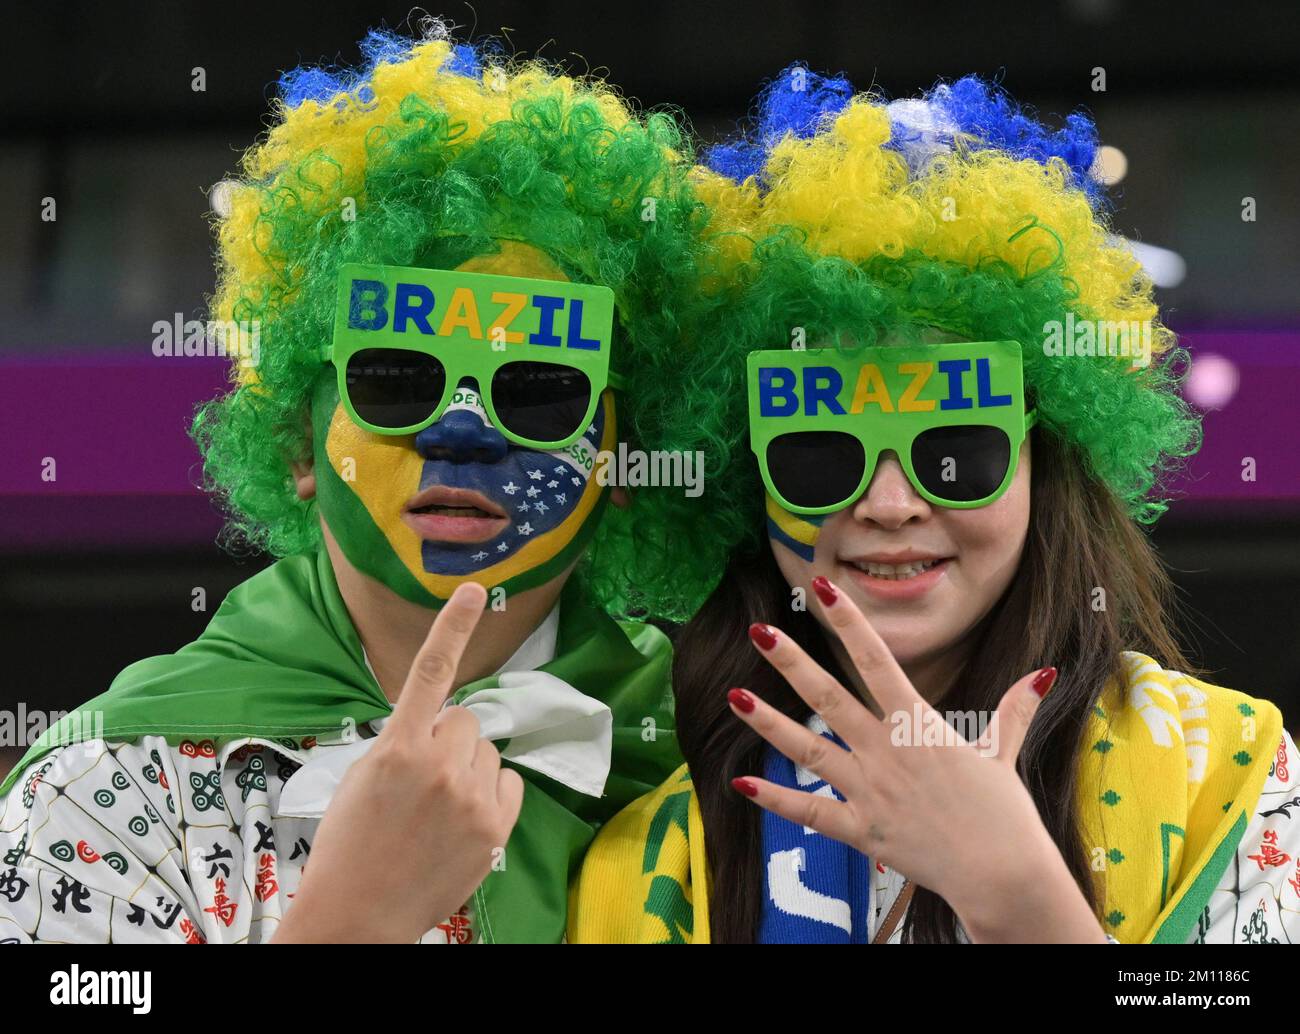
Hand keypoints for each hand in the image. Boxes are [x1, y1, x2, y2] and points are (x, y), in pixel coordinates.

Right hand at [273, 582, 524, 942]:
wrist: (359, 912)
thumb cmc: (350, 843)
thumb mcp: (363, 776)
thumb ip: (404, 740)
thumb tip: (440, 724)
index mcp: (398, 747)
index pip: (430, 673)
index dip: (453, 626)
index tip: (476, 590)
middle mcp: (440, 765)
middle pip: (465, 720)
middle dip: (448, 740)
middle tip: (421, 780)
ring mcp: (472, 797)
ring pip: (487, 753)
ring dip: (468, 769)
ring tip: (435, 809)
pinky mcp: (495, 827)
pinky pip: (508, 783)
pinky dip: (489, 795)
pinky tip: (460, 821)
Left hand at [728, 575, 1104, 942]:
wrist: (1002, 873)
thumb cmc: (1004, 814)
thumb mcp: (1004, 752)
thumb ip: (1013, 709)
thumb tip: (1043, 672)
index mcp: (918, 725)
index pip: (877, 660)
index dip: (848, 622)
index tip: (822, 590)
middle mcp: (886, 751)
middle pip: (830, 697)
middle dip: (791, 663)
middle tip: (759, 631)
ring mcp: (869, 790)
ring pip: (809, 749)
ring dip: (769, 724)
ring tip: (734, 697)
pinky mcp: (860, 830)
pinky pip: (809, 812)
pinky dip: (776, 799)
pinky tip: (742, 784)